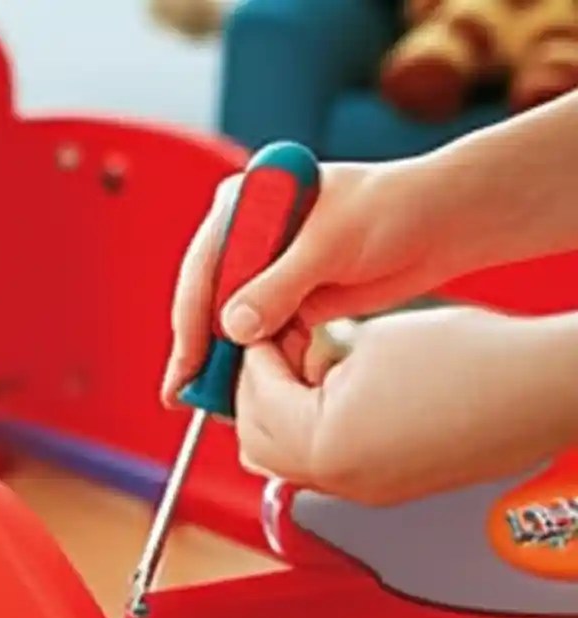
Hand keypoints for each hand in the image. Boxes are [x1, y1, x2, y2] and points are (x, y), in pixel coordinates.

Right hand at [162, 159, 449, 405]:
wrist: (446, 222)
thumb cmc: (393, 208)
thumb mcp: (329, 246)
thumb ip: (277, 285)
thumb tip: (232, 326)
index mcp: (248, 203)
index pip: (205, 265)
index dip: (192, 317)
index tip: (189, 361)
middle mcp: (251, 234)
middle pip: (211, 297)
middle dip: (204, 346)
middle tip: (190, 391)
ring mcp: (271, 267)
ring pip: (236, 321)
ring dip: (233, 358)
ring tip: (222, 397)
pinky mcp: (294, 295)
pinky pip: (266, 334)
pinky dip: (266, 360)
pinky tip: (262, 383)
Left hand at [235, 307, 577, 505]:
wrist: (539, 387)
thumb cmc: (470, 358)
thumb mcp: (366, 339)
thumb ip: (305, 354)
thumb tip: (280, 358)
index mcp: (324, 445)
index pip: (256, 397)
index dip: (255, 353)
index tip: (262, 327)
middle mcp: (340, 481)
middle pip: (256, 441)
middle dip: (257, 390)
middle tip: (274, 348)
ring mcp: (366, 491)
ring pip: (285, 460)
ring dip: (281, 413)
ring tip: (307, 366)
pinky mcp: (389, 489)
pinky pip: (325, 466)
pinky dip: (313, 431)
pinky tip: (337, 389)